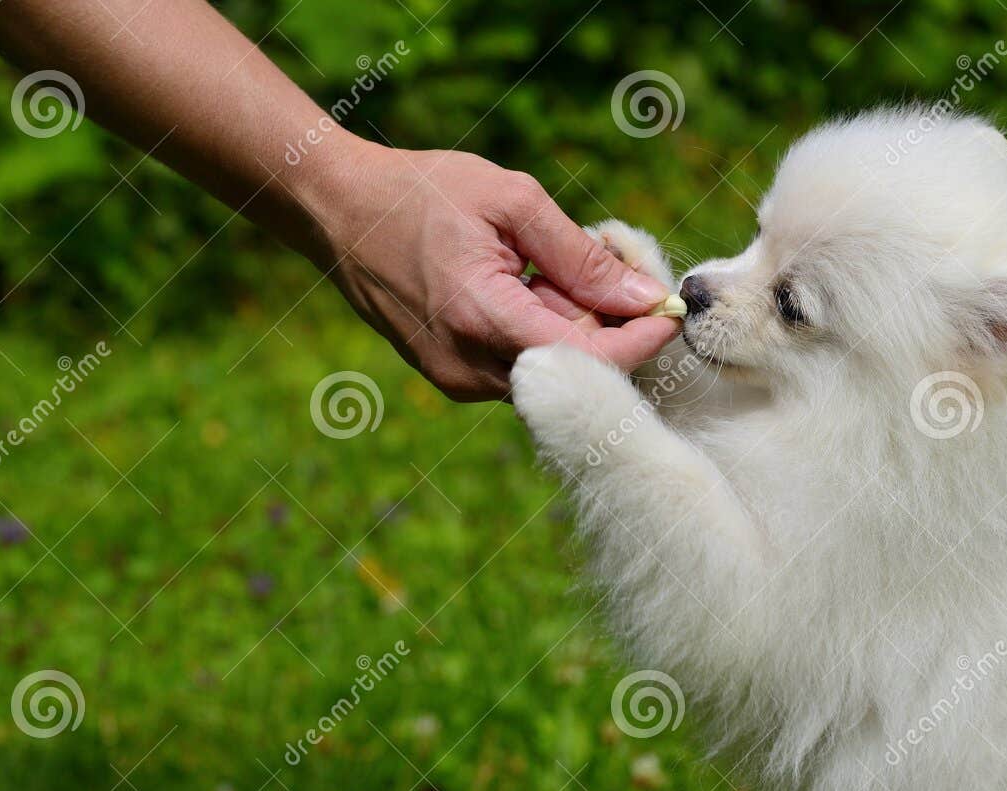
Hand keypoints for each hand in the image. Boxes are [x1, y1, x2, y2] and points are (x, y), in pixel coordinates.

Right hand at [308, 139, 678, 401]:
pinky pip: (521, 367)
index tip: (670, 310)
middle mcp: (470, 368)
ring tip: (542, 270)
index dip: (640, 341)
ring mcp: (457, 382)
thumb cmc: (422, 191)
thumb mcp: (511, 201)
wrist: (336, 209)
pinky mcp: (452, 380)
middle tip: (600, 266)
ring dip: (568, 329)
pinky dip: (538, 333)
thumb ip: (581, 255)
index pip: (590, 359)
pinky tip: (521, 288)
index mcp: (484, 319)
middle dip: (603, 326)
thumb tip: (644, 295)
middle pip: (576, 372)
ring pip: (551, 373)